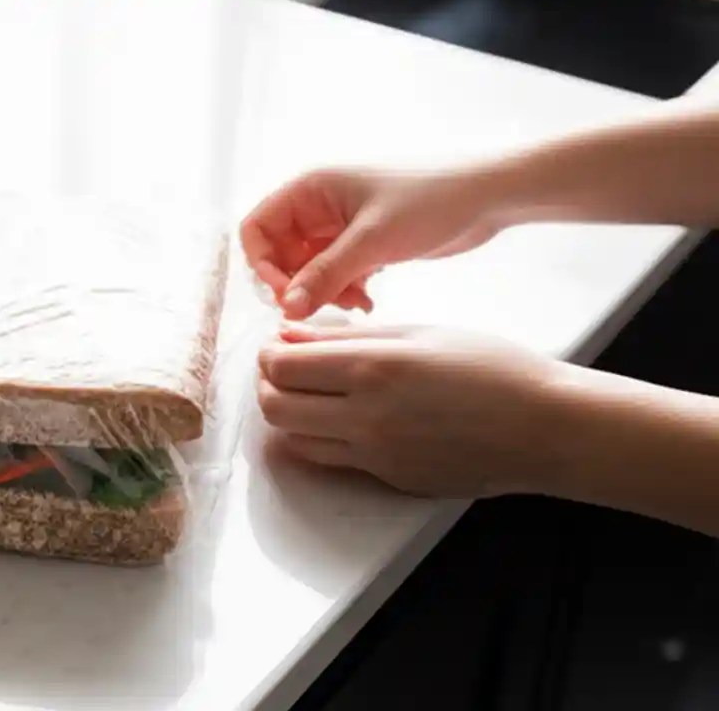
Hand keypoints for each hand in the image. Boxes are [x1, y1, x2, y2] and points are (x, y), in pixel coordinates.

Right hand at [241, 167, 506, 318]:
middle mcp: (319, 206)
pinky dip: (344, 291)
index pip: (257, 229)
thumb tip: (286, 309)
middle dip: (299, 286)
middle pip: (279, 255)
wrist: (488, 196)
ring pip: (307, 271)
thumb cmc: (431, 201)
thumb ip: (325, 276)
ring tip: (358, 302)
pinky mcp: (362, 244)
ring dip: (324, 293)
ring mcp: (340, 226)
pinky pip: (334, 275)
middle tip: (326, 306)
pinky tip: (369, 299)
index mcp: (310, 189)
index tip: (287, 295)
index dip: (263, 265)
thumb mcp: (373, 241)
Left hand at [256, 323, 569, 498]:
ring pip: (295, 440)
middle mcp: (365, 417)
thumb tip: (290, 335)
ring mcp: (375, 455)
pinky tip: (342, 416)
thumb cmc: (492, 368)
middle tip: (285, 367)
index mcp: (373, 369)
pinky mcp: (387, 479)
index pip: (283, 367)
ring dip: (288, 414)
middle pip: (275, 408)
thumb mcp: (419, 333)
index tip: (280, 343)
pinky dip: (321, 437)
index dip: (270, 353)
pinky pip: (332, 459)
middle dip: (268, 384)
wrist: (545, 428)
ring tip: (311, 392)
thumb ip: (345, 337)